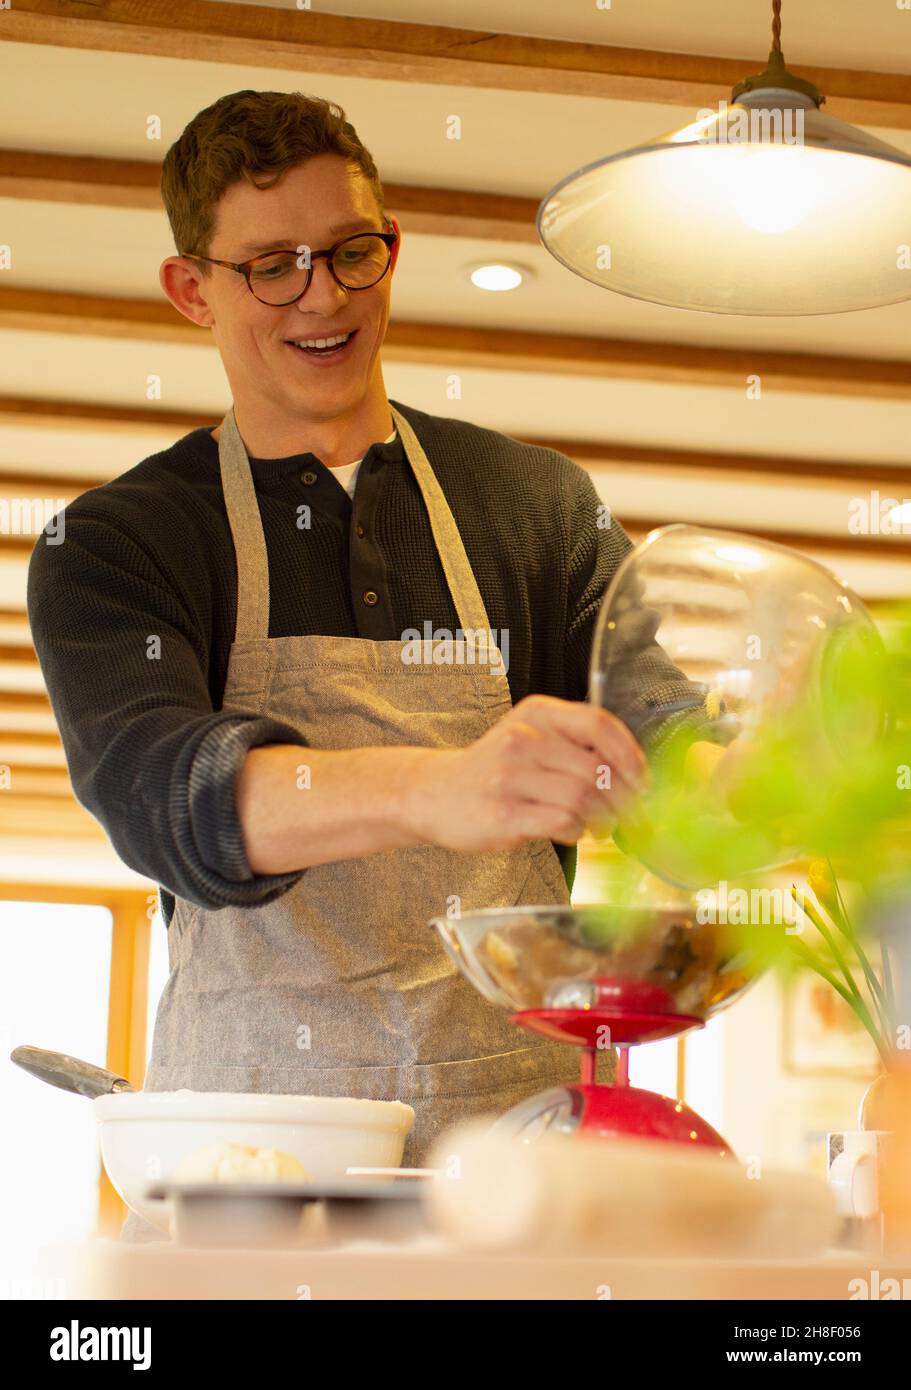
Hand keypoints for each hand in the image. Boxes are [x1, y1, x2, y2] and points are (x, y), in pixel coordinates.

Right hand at [402, 694, 648, 852]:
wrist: (435, 793)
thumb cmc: (495, 770)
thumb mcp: (531, 738)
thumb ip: (575, 746)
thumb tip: (635, 776)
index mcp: (538, 712)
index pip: (600, 724)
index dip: (631, 756)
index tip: (644, 782)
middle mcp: (524, 737)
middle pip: (598, 769)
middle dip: (626, 799)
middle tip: (634, 817)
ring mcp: (511, 775)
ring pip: (584, 798)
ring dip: (605, 819)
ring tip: (603, 828)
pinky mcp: (504, 812)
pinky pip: (561, 822)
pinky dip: (578, 832)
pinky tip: (573, 832)